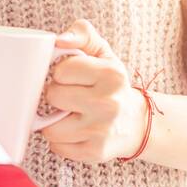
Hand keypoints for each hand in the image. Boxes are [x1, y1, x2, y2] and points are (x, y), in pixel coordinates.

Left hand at [37, 19, 148, 163]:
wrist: (136, 123)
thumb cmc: (112, 85)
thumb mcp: (103, 53)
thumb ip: (82, 34)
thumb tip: (59, 40)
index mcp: (112, 75)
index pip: (61, 70)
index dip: (61, 73)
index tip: (72, 77)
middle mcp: (109, 103)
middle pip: (53, 96)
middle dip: (56, 96)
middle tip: (70, 97)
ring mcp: (101, 130)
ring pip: (50, 127)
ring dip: (54, 121)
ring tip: (70, 115)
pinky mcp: (94, 152)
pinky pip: (56, 147)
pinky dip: (60, 141)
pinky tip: (74, 132)